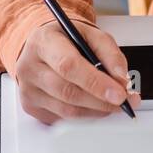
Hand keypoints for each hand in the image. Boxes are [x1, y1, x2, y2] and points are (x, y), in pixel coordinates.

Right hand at [15, 20, 141, 125]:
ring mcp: (28, 90)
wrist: (42, 46)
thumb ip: (109, 52)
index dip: (96, 82)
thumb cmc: (65, 39)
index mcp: (43, 42)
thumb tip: (121, 79)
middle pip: (68, 92)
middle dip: (101, 101)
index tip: (119, 93)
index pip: (69, 65)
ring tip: (114, 103)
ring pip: (67, 110)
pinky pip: (63, 119)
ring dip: (97, 110)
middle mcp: (30, 67)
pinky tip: (95, 106)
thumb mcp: (89, 34)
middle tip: (124, 101)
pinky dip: (85, 115)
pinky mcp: (32, 107)